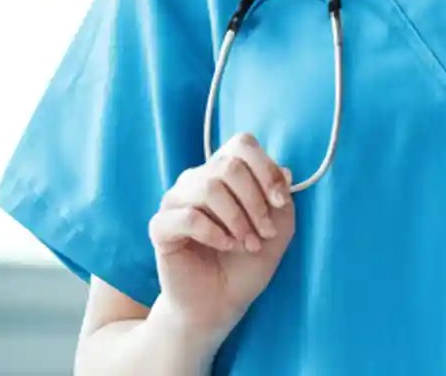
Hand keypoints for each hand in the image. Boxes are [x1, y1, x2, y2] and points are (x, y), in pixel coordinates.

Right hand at [148, 132, 294, 334]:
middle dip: (255, 201)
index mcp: (224, 172)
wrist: (221, 301)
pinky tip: (226, 246)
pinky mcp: (161, 227)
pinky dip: (214, 232)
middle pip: (229, 166)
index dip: (266, 170)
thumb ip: (282, 197)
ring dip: (237, 219)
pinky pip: (188, 216)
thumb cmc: (248, 262)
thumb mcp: (279, 227)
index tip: (280, 202)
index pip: (242, 144)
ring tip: (248, 244)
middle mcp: (197, 179)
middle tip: (265, 233)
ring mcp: (176, 201)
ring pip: (208, 187)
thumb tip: (284, 169)